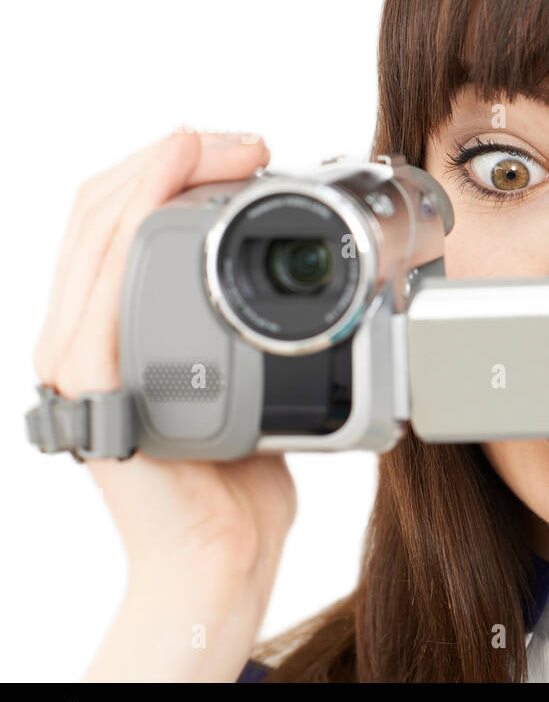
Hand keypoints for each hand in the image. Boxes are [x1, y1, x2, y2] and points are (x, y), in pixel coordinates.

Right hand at [33, 129, 295, 584]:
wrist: (225, 559)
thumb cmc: (241, 479)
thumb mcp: (257, 381)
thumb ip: (258, 328)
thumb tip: (314, 282)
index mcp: (114, 332)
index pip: (115, 219)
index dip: (169, 165)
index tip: (244, 150)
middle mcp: (84, 339)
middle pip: (100, 211)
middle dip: (172, 156)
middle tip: (245, 142)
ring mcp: (82, 364)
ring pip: (95, 234)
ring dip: (155, 173)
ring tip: (221, 150)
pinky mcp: (95, 392)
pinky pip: (101, 292)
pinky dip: (131, 227)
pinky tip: (166, 195)